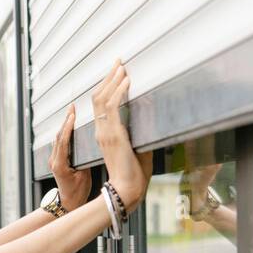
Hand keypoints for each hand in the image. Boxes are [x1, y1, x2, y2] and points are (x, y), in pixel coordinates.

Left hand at [50, 104, 90, 209]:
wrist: (68, 202)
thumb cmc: (77, 193)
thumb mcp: (83, 176)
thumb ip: (83, 162)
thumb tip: (86, 147)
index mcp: (60, 165)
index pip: (63, 141)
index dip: (68, 127)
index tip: (72, 115)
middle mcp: (54, 161)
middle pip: (59, 136)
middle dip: (66, 120)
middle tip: (72, 107)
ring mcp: (53, 160)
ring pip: (58, 138)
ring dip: (65, 125)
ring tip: (71, 112)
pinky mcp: (55, 160)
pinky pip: (59, 143)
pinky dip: (64, 132)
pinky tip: (69, 125)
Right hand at [93, 58, 148, 212]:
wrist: (127, 190)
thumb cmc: (133, 175)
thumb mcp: (137, 149)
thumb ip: (140, 135)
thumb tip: (154, 122)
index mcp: (104, 135)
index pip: (100, 106)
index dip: (106, 88)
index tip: (116, 74)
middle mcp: (101, 131)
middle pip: (98, 97)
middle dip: (108, 77)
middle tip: (118, 62)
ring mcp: (106, 133)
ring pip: (102, 99)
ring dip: (113, 80)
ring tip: (122, 66)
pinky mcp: (114, 136)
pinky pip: (112, 107)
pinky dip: (119, 92)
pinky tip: (127, 81)